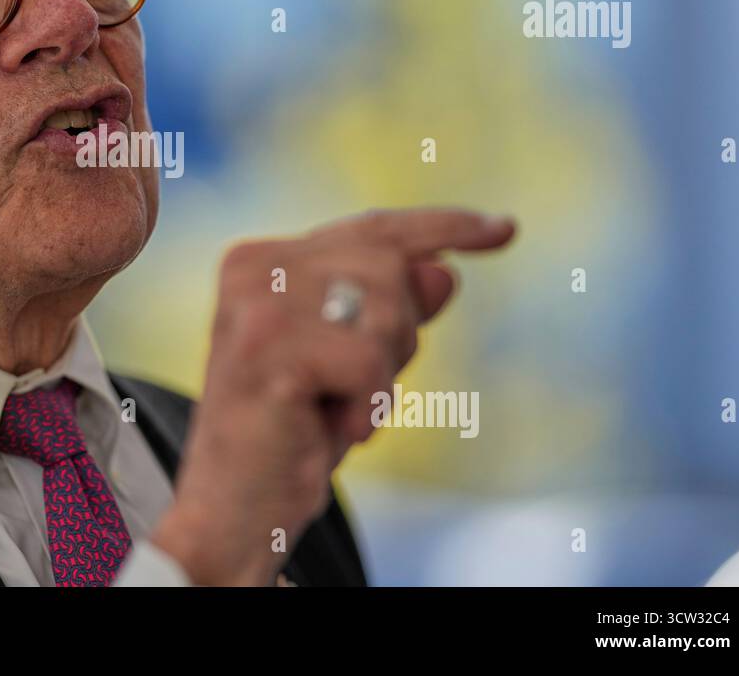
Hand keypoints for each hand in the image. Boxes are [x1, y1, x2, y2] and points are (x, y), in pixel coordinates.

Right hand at [150, 208, 515, 585]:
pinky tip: (331, 427)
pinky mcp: (266, 347)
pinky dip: (367, 404)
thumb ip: (391, 311)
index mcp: (263, 259)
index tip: (505, 229)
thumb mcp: (356, 363)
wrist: (233, 511)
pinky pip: (367, 360)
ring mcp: (255, 302)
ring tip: (333, 408)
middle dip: (398, 335)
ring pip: (384, 308)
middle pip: (389, 266)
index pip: (371, 230)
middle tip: (352, 391)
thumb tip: (443, 270)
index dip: (443, 227)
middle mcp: (252, 266)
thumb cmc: (292, 436)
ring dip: (380, 374)